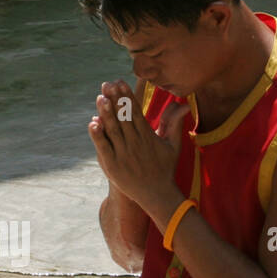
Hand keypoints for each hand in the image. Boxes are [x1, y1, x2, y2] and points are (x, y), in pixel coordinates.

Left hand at [88, 79, 184, 218]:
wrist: (157, 195)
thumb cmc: (165, 168)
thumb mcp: (173, 145)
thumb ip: (175, 123)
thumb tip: (184, 104)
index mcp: (148, 136)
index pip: (136, 112)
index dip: (127, 96)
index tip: (120, 82)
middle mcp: (135, 144)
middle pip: (123, 118)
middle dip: (115, 99)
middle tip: (107, 84)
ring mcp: (123, 155)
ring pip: (113, 130)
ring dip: (106, 113)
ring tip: (100, 97)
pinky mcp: (113, 166)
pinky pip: (103, 148)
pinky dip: (98, 136)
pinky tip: (92, 123)